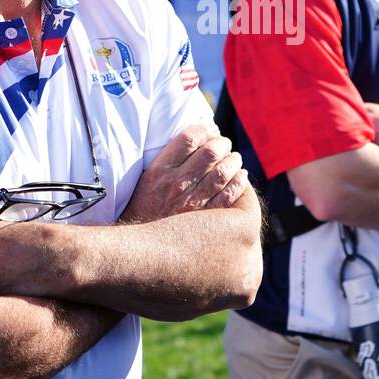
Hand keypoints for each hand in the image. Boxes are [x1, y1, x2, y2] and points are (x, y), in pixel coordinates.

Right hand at [121, 124, 248, 222]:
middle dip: (223, 144)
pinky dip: (239, 183)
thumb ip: (168, 160)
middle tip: (225, 145)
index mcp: (160, 171)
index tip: (211, 130)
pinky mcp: (204, 220)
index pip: (189, 138)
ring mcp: (191, 203)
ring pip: (223, 172)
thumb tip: (195, 140)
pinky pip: (229, 196)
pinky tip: (240, 177)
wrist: (138, 249)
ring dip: (234, 161)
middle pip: (210, 152)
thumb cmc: (144, 209)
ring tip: (234, 160)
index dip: (205, 129)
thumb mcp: (147, 179)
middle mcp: (176, 185)